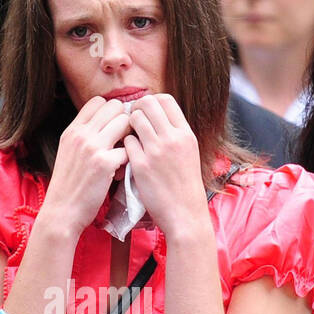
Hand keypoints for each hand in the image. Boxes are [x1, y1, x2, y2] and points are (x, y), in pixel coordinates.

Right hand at [39, 96, 131, 238]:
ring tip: (122, 155)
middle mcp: (81, 134)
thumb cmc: (68, 186)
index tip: (113, 129)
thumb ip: (83, 137)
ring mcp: (93, 147)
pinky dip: (128, 161)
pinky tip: (118, 174)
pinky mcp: (105, 164)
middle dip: (124, 121)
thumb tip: (105, 124)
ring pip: (125, 122)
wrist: (62, 212)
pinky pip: (128, 150)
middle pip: (115, 107)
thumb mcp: (68, 153)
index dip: (111, 112)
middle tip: (123, 142)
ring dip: (129, 137)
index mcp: (72, 130)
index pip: (98, 102)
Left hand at [124, 93, 205, 237]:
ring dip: (128, 125)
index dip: (152, 101)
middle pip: (148, 103)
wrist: (185, 214)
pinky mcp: (141, 165)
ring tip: (129, 136)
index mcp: (186, 134)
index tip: (146, 112)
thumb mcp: (189, 153)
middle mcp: (173, 138)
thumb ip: (175, 134)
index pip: (166, 99)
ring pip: (134, 119)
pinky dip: (125, 145)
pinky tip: (128, 155)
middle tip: (132, 121)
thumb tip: (158, 117)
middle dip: (136, 108)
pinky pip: (127, 142)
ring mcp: (156, 151)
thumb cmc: (185, 186)